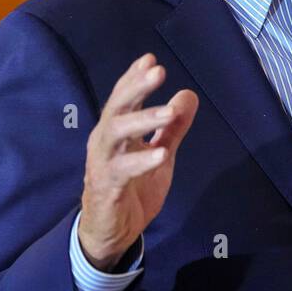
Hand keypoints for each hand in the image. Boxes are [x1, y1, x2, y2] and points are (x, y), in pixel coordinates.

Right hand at [78, 53, 197, 271]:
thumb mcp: (160, 154)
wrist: (112, 232)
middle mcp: (106, 142)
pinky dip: (141, 161)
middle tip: (158, 70)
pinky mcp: (107, 187)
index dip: (135, 78)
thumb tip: (188, 94)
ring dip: (142, 120)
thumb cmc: (133, 188)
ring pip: (115, 134)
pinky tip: (160, 154)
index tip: (150, 58)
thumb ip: (173, 127)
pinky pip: (122, 171)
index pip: (125, 98)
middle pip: (117, 107)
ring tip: (167, 112)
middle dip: (136, 87)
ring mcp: (103, 163)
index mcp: (118, 131)